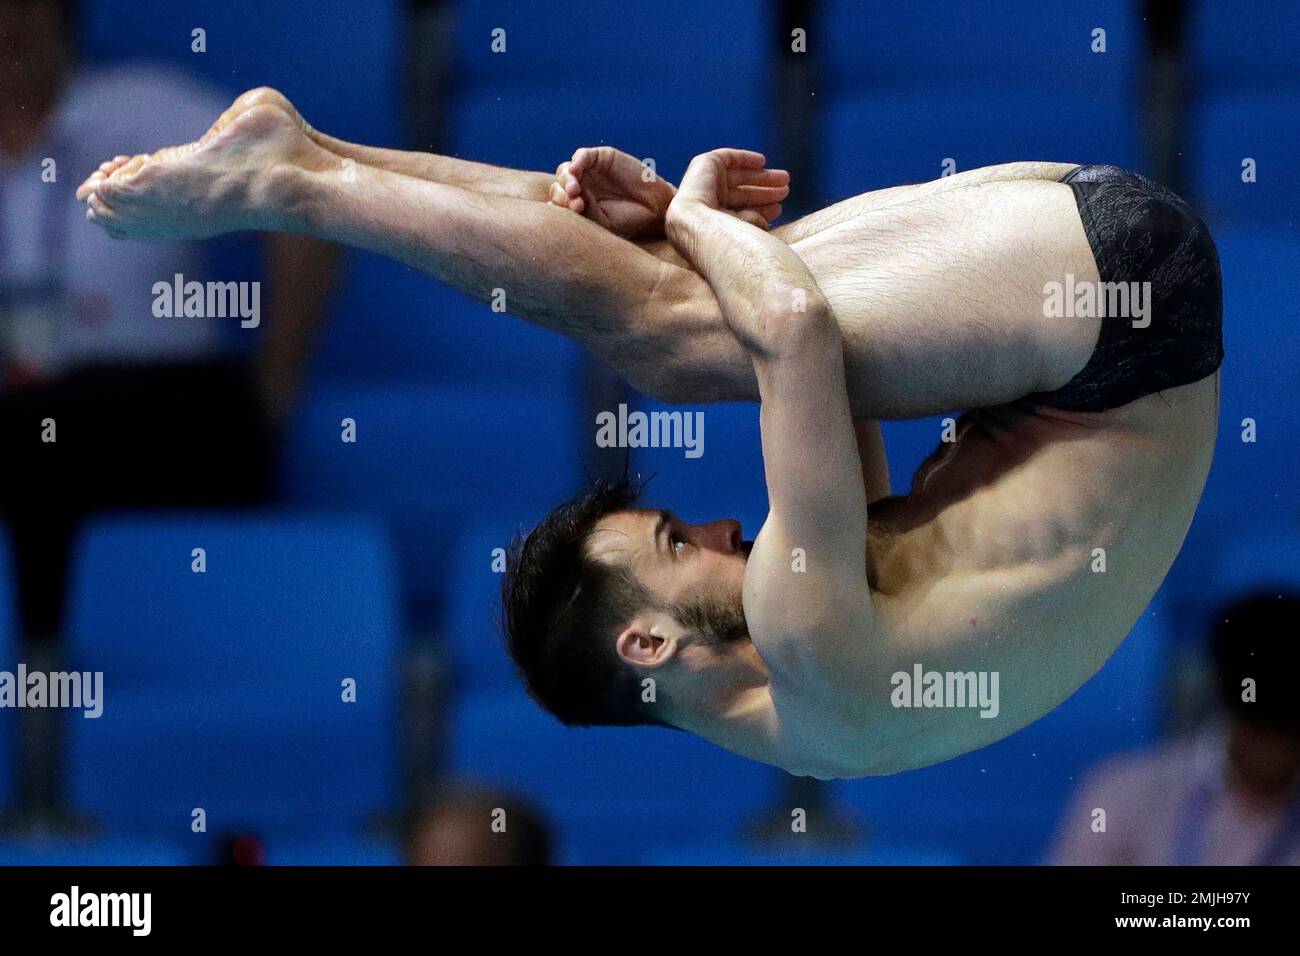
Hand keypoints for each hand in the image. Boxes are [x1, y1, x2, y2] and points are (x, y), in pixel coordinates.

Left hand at [549, 146, 677, 239]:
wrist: (656, 208)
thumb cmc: (629, 220)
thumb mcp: (603, 223)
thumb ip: (582, 212)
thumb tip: (560, 202)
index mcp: (576, 206)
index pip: (556, 204)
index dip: (558, 208)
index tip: (572, 214)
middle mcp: (579, 188)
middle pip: (557, 187)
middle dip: (562, 195)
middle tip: (575, 204)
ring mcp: (588, 172)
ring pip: (565, 171)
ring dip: (567, 180)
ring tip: (575, 190)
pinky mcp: (600, 157)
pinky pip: (582, 156)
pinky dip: (577, 162)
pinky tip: (577, 171)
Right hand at [670, 148, 787, 227]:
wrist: (697, 226)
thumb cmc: (721, 240)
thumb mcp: (744, 235)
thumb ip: (753, 225)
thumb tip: (766, 224)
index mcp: (712, 222)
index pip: (740, 213)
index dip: (761, 210)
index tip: (779, 208)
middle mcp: (706, 203)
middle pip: (740, 194)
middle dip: (764, 192)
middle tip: (786, 190)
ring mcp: (703, 184)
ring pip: (736, 177)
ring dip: (760, 177)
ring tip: (784, 179)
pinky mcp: (703, 165)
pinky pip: (726, 157)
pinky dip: (744, 158)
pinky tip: (762, 162)